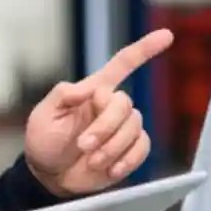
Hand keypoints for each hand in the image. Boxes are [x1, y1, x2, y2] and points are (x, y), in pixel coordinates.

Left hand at [24, 28, 173, 196]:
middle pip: (125, 105)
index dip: (144, 49)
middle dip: (105, 127)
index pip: (122, 64)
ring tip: (92, 160)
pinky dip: (127, 160)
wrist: (49, 175)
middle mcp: (111, 107)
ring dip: (112, 147)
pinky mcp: (129, 151)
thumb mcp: (43, 114)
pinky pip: (142, 148)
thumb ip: (62, 96)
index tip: (166, 36)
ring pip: (134, 128)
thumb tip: (84, 89)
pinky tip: (111, 169)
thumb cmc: (44, 141)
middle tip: (83, 146)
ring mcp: (122, 129)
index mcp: (93, 91)